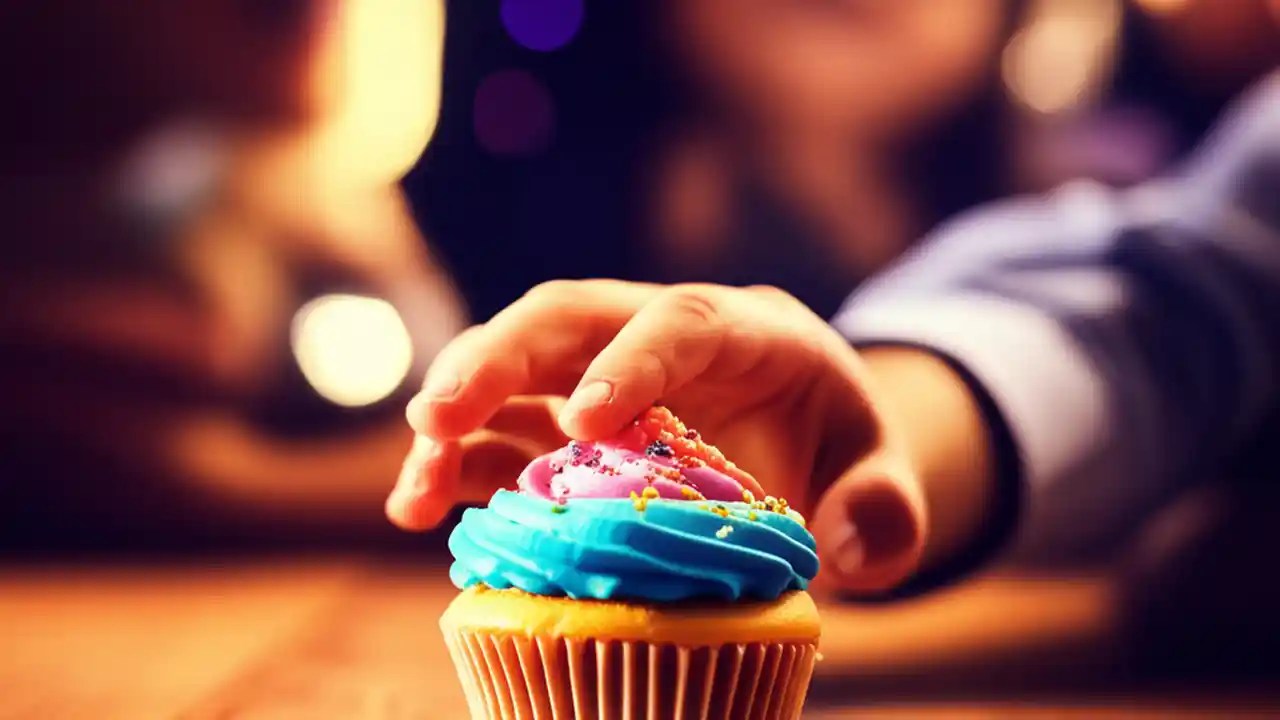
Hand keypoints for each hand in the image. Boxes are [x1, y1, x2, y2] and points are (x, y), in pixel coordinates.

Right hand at [389, 280, 927, 593]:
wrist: (798, 437)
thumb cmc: (837, 443)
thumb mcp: (879, 468)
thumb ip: (884, 504)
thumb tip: (845, 547)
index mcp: (743, 331)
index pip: (682, 321)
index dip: (634, 357)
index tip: (589, 419)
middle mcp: (653, 337)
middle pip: (565, 319)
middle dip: (497, 359)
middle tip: (437, 417)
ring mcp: (598, 375)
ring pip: (512, 370)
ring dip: (455, 420)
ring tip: (412, 493)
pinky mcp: (562, 422)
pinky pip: (501, 433)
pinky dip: (459, 465)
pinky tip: (423, 509)